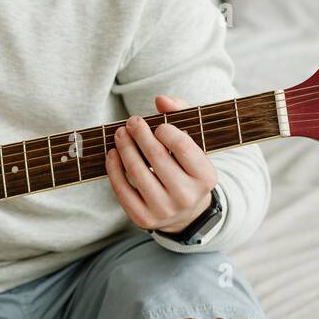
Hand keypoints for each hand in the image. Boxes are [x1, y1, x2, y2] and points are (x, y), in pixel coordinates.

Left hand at [105, 95, 218, 233]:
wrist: (185, 213)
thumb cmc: (186, 169)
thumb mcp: (192, 144)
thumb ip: (180, 115)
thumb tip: (161, 99)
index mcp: (205, 177)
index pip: (183, 146)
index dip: (166, 130)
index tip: (157, 126)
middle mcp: (187, 196)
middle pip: (156, 157)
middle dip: (140, 134)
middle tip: (131, 122)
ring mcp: (164, 210)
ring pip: (137, 172)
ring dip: (124, 148)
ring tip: (120, 134)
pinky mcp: (143, 219)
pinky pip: (122, 190)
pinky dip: (114, 169)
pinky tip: (113, 154)